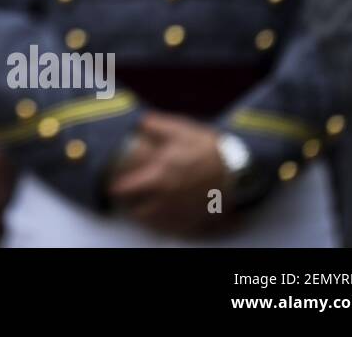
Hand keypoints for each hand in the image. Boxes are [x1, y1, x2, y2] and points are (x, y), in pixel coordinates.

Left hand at [108, 112, 233, 235]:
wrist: (240, 168)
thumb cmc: (209, 148)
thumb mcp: (180, 129)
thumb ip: (155, 125)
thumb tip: (137, 122)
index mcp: (160, 175)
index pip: (129, 188)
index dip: (117, 188)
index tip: (111, 187)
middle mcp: (168, 197)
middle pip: (141, 212)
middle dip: (131, 209)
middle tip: (126, 204)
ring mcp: (184, 211)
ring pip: (158, 224)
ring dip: (147, 221)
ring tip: (143, 215)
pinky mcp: (199, 219)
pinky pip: (178, 230)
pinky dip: (168, 228)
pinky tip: (166, 223)